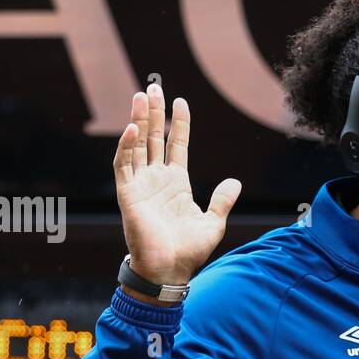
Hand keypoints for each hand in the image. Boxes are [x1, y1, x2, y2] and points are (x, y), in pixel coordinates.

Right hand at [112, 81, 241, 289]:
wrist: (170, 270)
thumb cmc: (189, 251)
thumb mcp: (213, 222)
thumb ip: (222, 200)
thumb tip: (235, 182)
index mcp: (177, 184)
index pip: (177, 145)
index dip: (179, 124)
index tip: (181, 101)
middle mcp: (157, 180)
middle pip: (154, 138)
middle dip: (154, 113)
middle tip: (153, 87)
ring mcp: (141, 185)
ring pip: (137, 145)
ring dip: (138, 121)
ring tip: (141, 97)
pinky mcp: (128, 195)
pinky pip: (124, 166)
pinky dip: (127, 147)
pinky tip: (133, 129)